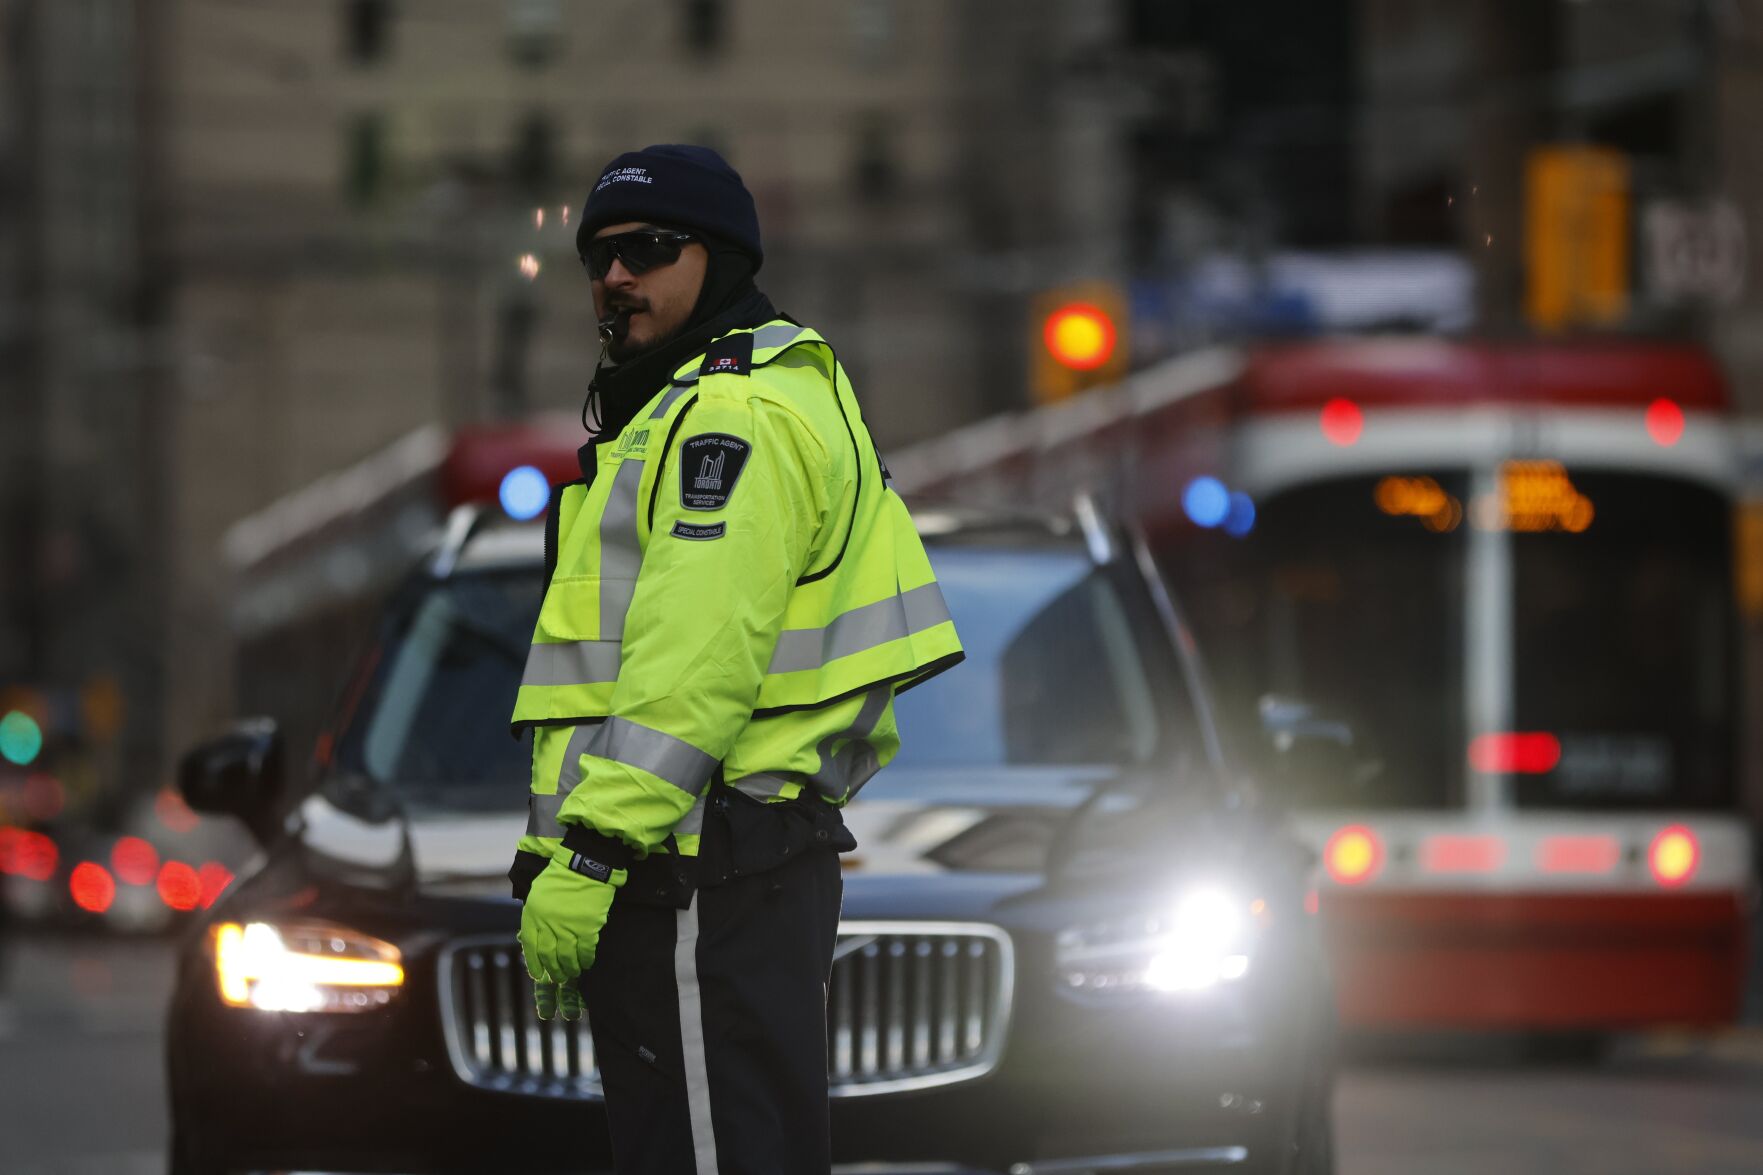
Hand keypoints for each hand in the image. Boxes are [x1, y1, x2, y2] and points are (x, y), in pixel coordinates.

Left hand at [519, 855, 621, 1018]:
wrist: (585, 864)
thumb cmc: (561, 876)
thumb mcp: (538, 895)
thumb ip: (535, 917)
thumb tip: (535, 937)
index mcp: (533, 916)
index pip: (530, 947)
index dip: (535, 964)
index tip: (539, 976)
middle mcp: (548, 925)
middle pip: (549, 957)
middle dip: (553, 972)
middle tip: (559, 979)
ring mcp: (568, 928)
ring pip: (567, 958)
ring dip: (570, 970)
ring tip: (573, 974)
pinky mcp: (588, 927)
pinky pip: (586, 951)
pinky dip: (586, 960)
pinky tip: (587, 964)